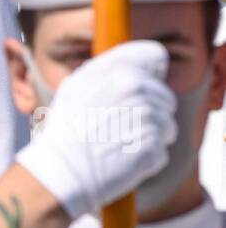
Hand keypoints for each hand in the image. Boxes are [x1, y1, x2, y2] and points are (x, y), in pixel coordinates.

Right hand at [16, 42, 174, 217]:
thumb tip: (129, 66)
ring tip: (121, 145)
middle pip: (166, 98)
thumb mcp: (74, 87)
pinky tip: (123, 161)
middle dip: (153, 113)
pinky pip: (162, 152)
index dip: (153, 71)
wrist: (60, 170)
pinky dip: (147, 160)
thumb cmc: (64, 130)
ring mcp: (146, 118)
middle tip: (124, 128)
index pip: (155, 56)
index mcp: (117, 70)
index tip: (148, 82)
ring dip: (151, 138)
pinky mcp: (152, 148)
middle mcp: (135, 89)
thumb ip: (104, 70)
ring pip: (167, 126)